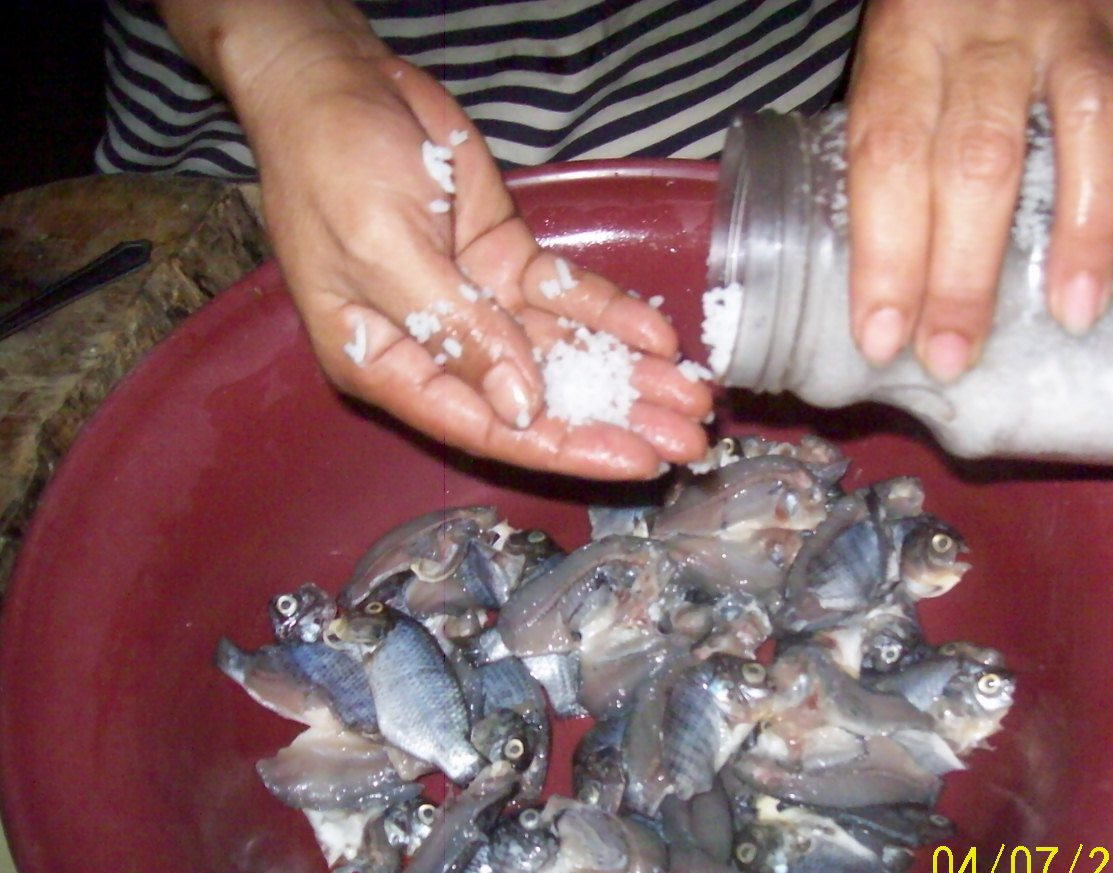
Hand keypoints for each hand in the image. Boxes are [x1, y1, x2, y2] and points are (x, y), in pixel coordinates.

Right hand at [242, 51, 709, 478]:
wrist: (336, 81)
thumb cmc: (331, 167)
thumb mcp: (383, 252)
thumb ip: (456, 330)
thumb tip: (521, 405)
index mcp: (388, 363)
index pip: (484, 426)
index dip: (562, 447)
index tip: (633, 463)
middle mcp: (439, 345)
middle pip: (536, 399)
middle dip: (614, 419)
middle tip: (688, 442)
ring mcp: (479, 302)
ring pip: (562, 352)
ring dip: (628, 375)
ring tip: (693, 399)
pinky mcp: (507, 260)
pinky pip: (567, 295)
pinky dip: (611, 313)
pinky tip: (658, 335)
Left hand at [845, 0, 1112, 380]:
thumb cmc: (933, 17)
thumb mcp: (888, 64)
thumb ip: (886, 154)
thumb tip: (878, 287)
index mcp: (909, 44)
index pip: (890, 156)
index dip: (886, 253)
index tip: (880, 337)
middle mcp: (989, 34)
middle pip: (979, 155)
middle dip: (964, 269)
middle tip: (954, 355)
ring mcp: (1072, 28)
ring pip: (1083, 122)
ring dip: (1082, 225)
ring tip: (1076, 313)